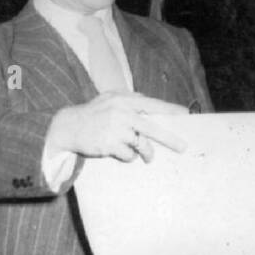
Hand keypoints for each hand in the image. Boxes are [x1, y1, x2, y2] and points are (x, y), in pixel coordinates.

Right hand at [48, 92, 189, 162]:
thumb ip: (129, 99)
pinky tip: (123, 153)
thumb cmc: (93, 112)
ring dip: (146, 153)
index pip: (152, 104)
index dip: (170, 110)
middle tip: (183, 147)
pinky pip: (128, 155)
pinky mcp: (109, 144)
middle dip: (169, 139)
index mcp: (124, 100)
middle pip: (152, 128)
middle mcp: (121, 113)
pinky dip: (129, 157)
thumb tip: (151, 104)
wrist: (68, 126)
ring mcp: (115, 129)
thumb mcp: (110, 98)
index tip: (185, 115)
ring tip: (147, 156)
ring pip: (141, 145)